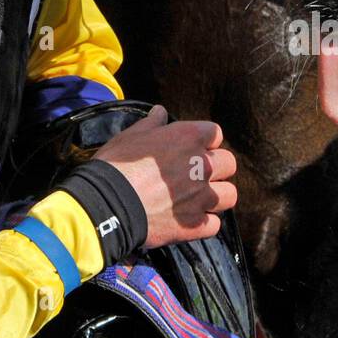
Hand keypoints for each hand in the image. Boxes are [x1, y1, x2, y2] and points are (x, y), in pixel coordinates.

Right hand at [92, 105, 236, 249]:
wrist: (108, 203)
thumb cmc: (118, 164)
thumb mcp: (132, 135)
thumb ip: (152, 123)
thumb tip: (161, 112)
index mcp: (189, 138)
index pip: (215, 133)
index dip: (203, 140)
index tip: (192, 147)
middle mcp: (202, 166)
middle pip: (229, 163)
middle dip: (217, 167)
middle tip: (198, 173)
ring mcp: (201, 198)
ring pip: (229, 195)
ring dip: (217, 196)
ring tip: (199, 198)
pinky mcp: (195, 225)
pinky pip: (215, 225)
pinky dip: (204, 223)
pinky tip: (189, 220)